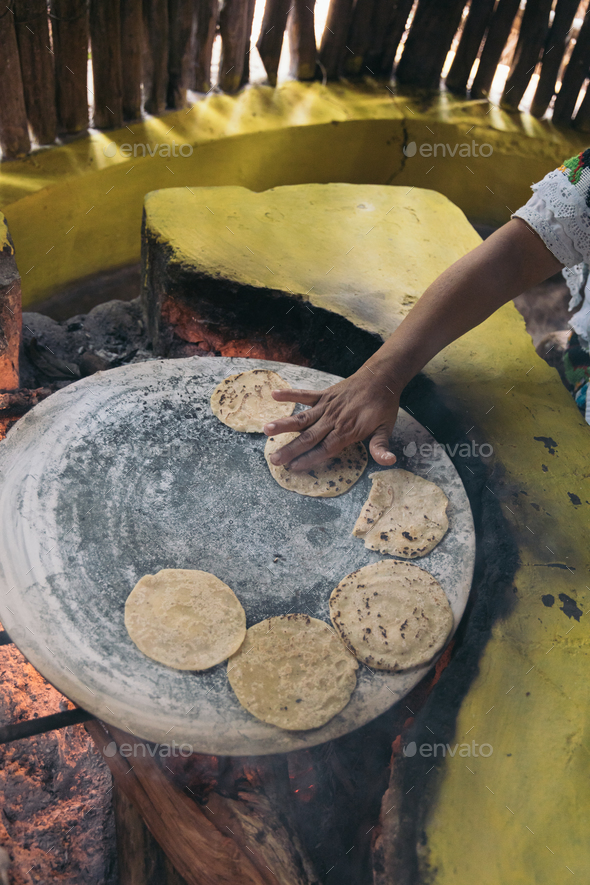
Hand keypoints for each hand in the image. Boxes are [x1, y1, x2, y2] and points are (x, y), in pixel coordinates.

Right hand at [262, 368, 399, 470]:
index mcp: (347, 431)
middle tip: (274, 459)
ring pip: (302, 418)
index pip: (325, 448)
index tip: (294, 467)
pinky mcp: (324, 395)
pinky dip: (290, 394)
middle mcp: (334, 419)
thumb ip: (381, 447)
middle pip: (309, 437)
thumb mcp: (386, 428)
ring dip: (284, 424)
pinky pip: (304, 395)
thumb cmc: (383, 406)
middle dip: (291, 449)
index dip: (309, 458)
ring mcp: (327, 406)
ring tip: (267, 430)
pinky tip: (274, 395)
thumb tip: (388, 461)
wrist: (381, 378)